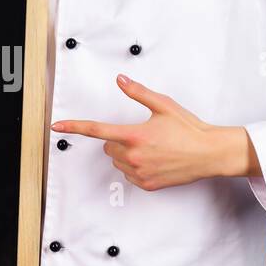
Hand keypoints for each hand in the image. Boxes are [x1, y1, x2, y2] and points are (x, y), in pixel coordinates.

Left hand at [51, 74, 259, 189]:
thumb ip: (138, 92)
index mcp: (134, 135)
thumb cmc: (189, 128)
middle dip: (119, 140)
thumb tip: (120, 80)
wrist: (209, 153)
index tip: (57, 126)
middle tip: (142, 134)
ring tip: (153, 148)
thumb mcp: (163, 105)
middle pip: (108, 147)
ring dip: (127, 154)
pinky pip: (129, 175)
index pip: (96, 130)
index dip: (74, 127)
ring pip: (118, 161)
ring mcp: (139, 173)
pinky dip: (136, 167)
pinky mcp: (147, 185)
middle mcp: (133, 156)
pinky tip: (155, 160)